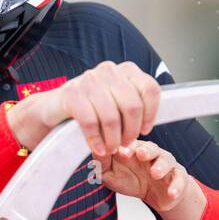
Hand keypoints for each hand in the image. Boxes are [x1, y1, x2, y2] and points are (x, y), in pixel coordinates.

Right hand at [7, 60, 160, 157]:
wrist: (54, 107)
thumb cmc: (91, 107)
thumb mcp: (116, 100)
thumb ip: (135, 103)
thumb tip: (164, 114)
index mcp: (125, 70)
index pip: (150, 89)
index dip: (151, 113)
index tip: (145, 130)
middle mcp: (109, 70)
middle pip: (132, 105)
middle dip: (131, 131)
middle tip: (126, 145)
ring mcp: (89, 80)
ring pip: (111, 115)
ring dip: (113, 139)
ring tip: (112, 150)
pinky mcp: (72, 94)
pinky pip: (90, 121)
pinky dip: (96, 139)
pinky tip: (98, 149)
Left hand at [102, 140, 206, 219]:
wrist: (156, 196)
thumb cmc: (131, 180)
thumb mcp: (111, 175)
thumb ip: (102, 164)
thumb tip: (96, 152)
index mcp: (134, 149)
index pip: (131, 143)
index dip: (126, 146)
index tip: (120, 152)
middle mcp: (152, 153)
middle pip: (151, 147)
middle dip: (146, 150)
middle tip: (140, 154)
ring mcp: (166, 164)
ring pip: (166, 160)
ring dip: (161, 166)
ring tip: (155, 173)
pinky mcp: (178, 177)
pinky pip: (180, 180)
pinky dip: (177, 186)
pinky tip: (171, 192)